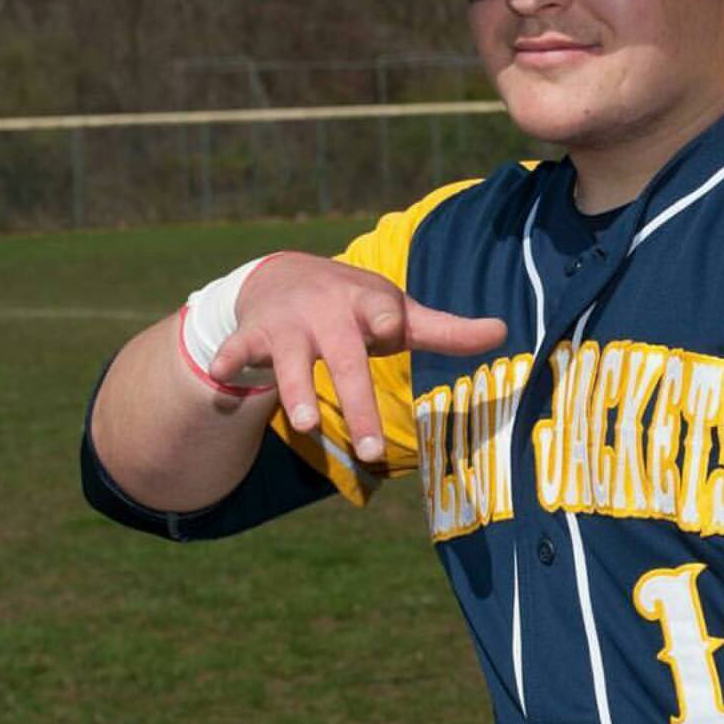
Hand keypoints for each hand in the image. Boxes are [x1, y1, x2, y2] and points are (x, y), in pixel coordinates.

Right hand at [208, 253, 505, 460]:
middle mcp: (326, 313)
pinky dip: (228, 365)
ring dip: (293, 392)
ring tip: (300, 425)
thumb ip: (446, 330)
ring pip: (291, 364)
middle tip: (372, 448)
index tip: (387, 329)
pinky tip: (219, 381)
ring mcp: (287, 325)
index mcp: (367, 304)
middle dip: (356, 403)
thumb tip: (503, 332)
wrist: (284, 275)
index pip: (380, 311)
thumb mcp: (397, 313)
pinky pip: (239, 353)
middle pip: (344, 361)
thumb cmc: (356, 308)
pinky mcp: (251, 336)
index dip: (383, 319)